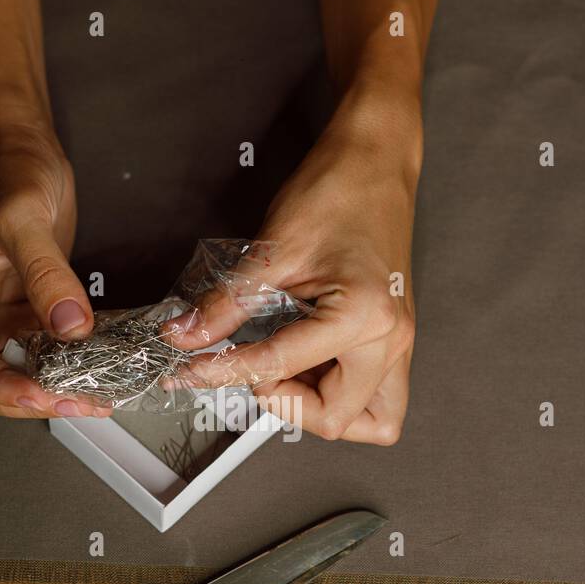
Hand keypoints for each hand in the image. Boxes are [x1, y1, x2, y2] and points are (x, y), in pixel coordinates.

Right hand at [0, 131, 108, 418]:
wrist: (20, 146)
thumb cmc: (4, 170)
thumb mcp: (22, 217)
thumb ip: (45, 274)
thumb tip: (70, 326)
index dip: (6, 389)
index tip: (45, 395)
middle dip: (35, 399)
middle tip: (82, 401)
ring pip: (23, 374)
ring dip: (58, 389)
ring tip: (99, 393)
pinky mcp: (27, 311)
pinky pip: (48, 352)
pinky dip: (74, 365)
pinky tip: (104, 367)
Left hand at [171, 102, 420, 443]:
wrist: (374, 162)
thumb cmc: (338, 192)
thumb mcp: (272, 251)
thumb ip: (226, 305)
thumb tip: (186, 336)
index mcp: (363, 315)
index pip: (281, 367)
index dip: (226, 373)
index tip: (193, 371)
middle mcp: (390, 337)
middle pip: (335, 419)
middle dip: (285, 402)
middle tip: (253, 368)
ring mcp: (398, 341)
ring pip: (371, 422)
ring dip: (323, 410)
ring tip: (287, 373)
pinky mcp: (393, 339)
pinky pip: (376, 397)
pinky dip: (341, 395)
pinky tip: (308, 364)